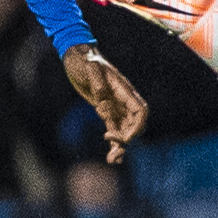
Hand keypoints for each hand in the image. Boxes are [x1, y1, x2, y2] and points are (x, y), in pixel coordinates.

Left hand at [62, 45, 147, 160]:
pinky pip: (114, 130)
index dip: (137, 127)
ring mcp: (115, 106)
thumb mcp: (88, 66)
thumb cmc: (84, 59)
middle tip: (113, 148)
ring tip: (112, 160)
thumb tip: (102, 99)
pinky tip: (111, 156)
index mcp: (123, 90)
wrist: (76, 56)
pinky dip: (114, 143)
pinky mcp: (105, 111)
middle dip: (128, 139)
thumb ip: (96, 79)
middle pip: (136, 124)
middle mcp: (122, 100)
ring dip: (122, 146)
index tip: (123, 137)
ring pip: (125, 130)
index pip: (140, 111)